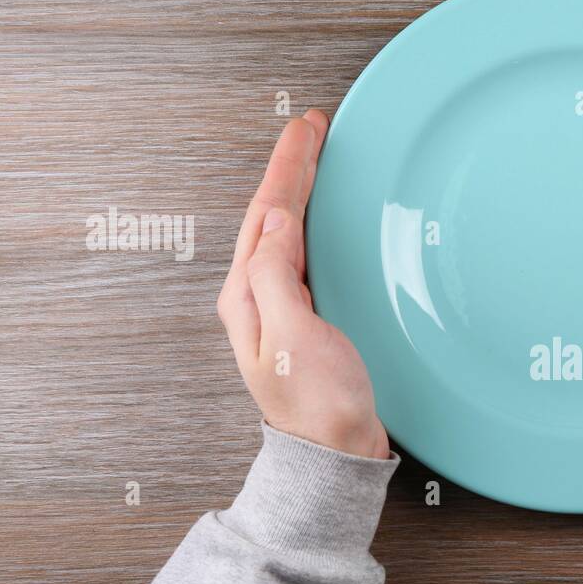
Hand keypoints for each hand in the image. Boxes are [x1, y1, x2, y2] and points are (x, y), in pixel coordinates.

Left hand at [217, 110, 389, 458]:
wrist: (335, 455)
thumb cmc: (318, 405)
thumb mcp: (293, 335)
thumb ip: (276, 274)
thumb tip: (274, 219)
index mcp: (247, 296)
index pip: (265, 213)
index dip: (288, 167)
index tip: (307, 129)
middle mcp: (257, 298)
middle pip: (270, 215)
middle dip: (291, 167)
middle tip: (312, 128)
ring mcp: (281, 309)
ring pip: (284, 230)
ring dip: (299, 190)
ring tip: (315, 158)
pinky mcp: (306, 320)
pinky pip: (303, 254)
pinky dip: (312, 223)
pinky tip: (321, 218)